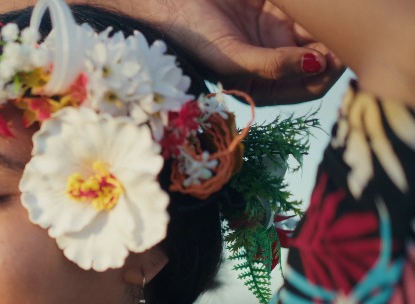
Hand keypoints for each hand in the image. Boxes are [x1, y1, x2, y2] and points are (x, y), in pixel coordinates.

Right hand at [137, 0, 344, 104]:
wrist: (172, 4)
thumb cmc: (194, 39)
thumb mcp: (232, 60)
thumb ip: (273, 67)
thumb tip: (317, 65)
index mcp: (263, 86)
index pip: (310, 87)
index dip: (327, 73)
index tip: (333, 55)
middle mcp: (275, 63)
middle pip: (322, 59)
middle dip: (335, 48)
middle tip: (340, 31)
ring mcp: (278, 34)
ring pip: (320, 32)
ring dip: (330, 24)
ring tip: (329, 14)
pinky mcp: (278, 8)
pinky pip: (308, 10)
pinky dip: (317, 8)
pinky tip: (317, 6)